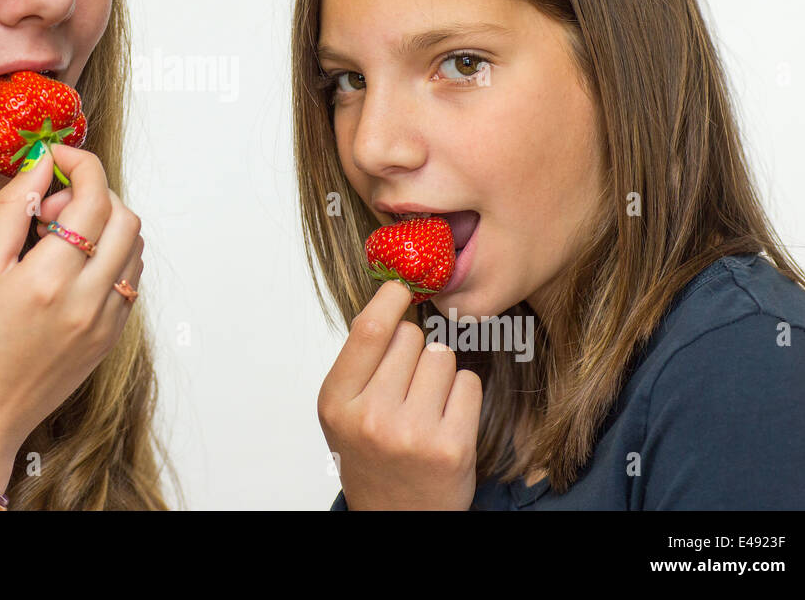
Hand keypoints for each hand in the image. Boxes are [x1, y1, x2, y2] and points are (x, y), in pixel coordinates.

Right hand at [0, 142, 144, 466]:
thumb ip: (12, 211)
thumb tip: (40, 165)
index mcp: (49, 281)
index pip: (93, 198)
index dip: (80, 165)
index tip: (56, 158)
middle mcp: (88, 302)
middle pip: (125, 218)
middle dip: (94, 193)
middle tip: (51, 204)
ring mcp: (105, 324)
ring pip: (134, 248)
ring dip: (107, 224)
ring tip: (59, 236)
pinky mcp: (110, 339)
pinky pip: (130, 280)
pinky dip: (111, 256)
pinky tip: (72, 265)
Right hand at [318, 279, 481, 509]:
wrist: (397, 518)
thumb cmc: (371, 456)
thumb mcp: (344, 410)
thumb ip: (360, 360)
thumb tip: (390, 300)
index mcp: (336, 402)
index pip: (369, 330)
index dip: (390, 299)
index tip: (401, 287)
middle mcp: (371, 417)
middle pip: (411, 339)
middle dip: (414, 350)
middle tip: (407, 385)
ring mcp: (413, 434)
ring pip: (443, 357)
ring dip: (440, 372)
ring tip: (426, 404)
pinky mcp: (452, 448)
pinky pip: (468, 385)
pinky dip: (462, 395)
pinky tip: (447, 419)